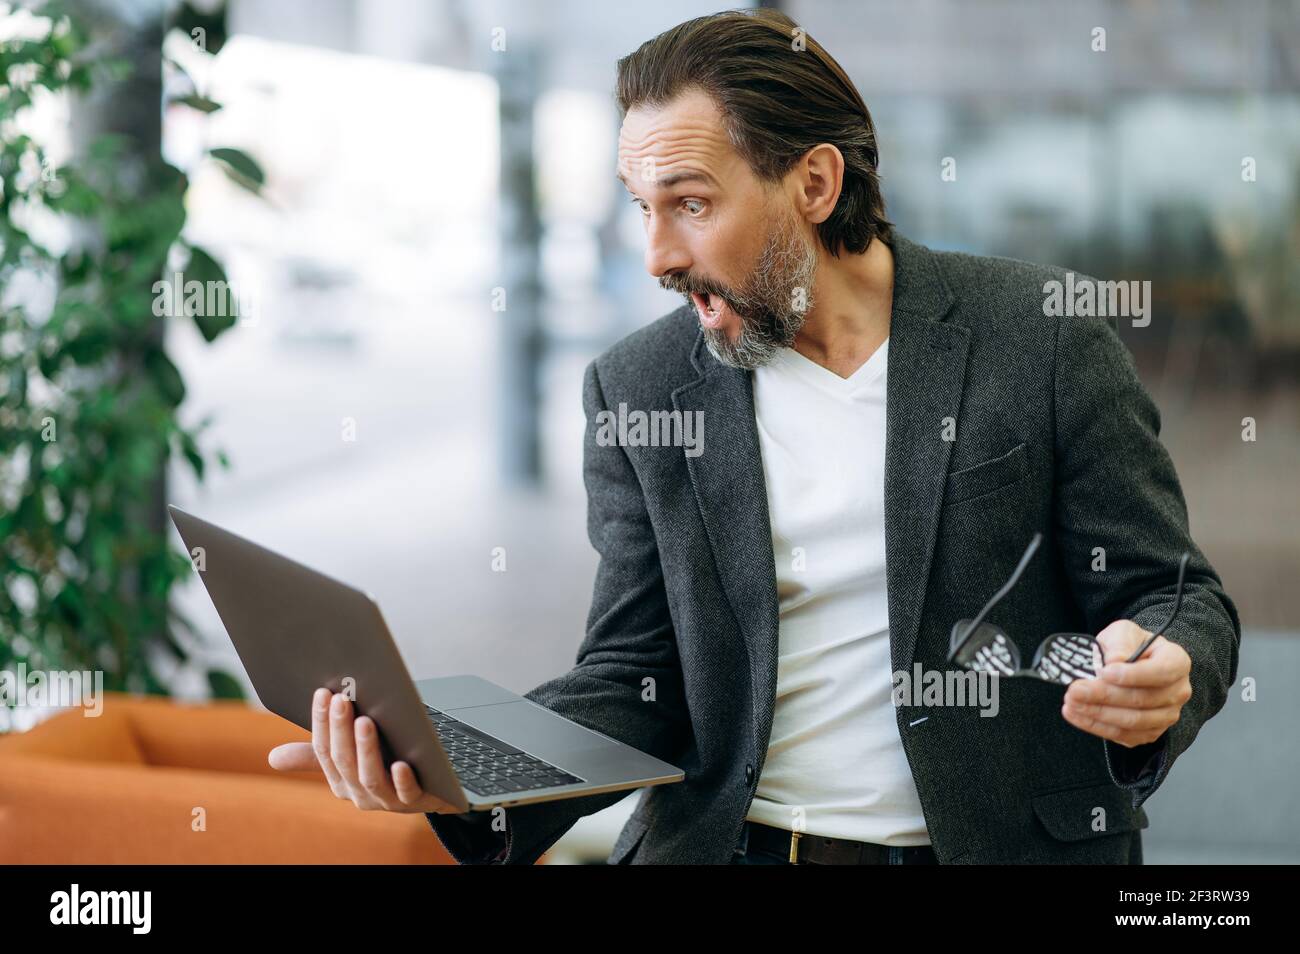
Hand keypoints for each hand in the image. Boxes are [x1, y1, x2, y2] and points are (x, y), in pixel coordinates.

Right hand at [268, 687, 461, 813]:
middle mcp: (359, 793)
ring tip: (365, 722)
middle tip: (342, 699)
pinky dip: (402, 780)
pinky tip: (401, 764)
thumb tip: (272, 758)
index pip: (324, 751)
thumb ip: (316, 755)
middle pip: (345, 761)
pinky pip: (407, 794)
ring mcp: (386, 800)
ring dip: (366, 749)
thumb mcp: (351, 757)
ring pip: (370, 777)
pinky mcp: (416, 801)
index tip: (323, 693)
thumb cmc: (386, 763)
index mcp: (340, 780)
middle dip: (340, 730)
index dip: (321, 722)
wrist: (433, 789)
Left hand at [1061, 620, 1190, 747]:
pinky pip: (1125, 735)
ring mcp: (1166, 715)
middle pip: (1142, 699)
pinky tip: (1077, 715)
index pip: (1161, 672)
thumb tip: (1115, 662)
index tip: (1103, 672)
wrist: (1127, 662)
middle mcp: (1177, 691)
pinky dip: (1097, 727)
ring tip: (1072, 702)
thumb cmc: (1128, 645)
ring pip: (1133, 721)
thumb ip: (1120, 643)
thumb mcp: (1122, 633)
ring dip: (1098, 713)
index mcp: (1176, 662)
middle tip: (1075, 689)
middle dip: (1104, 696)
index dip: (1132, 675)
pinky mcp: (1150, 732)